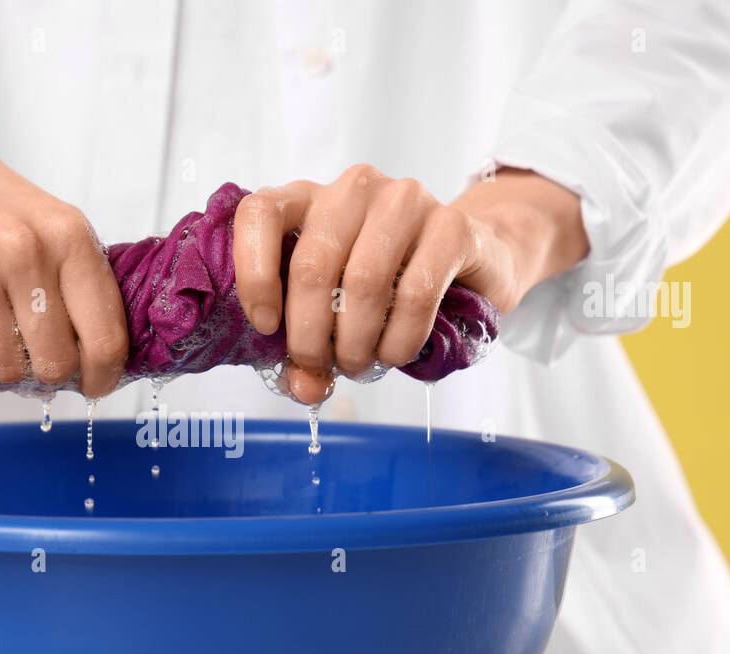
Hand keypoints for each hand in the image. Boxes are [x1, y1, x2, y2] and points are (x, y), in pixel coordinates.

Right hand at [0, 61, 127, 395]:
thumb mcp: (50, 224)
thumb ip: (79, 285)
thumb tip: (102, 362)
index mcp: (69, 237)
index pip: (105, 338)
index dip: (101, 376)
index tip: (93, 385)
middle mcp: (24, 249)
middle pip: (54, 364)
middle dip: (43, 374)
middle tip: (30, 358)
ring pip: (3, 368)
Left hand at [232, 164, 588, 403]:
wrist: (475, 258)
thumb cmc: (391, 284)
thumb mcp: (336, 313)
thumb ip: (310, 349)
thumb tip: (305, 388)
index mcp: (307, 199)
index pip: (259, 213)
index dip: (254, 274)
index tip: (266, 327)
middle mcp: (352, 189)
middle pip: (313, 265)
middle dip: (310, 334)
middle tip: (320, 367)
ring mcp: (404, 200)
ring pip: (364, 280)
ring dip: (356, 341)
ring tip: (359, 365)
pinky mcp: (452, 224)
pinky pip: (417, 292)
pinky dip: (400, 337)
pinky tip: (396, 355)